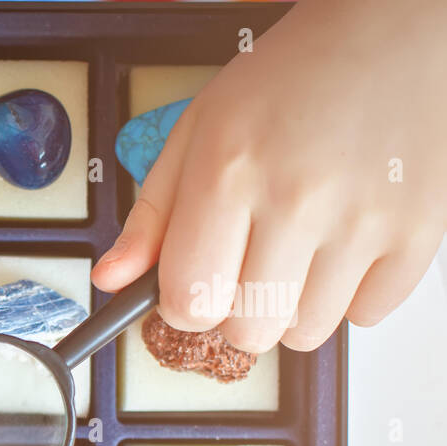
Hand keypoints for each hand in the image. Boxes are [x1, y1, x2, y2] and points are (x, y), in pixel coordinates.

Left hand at [92, 0, 446, 352]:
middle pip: (246, 332)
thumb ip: (151, 214)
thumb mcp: (198, 131)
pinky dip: (352, 295)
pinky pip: (368, 316)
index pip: (188, 301)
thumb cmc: (291, 78)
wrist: (391, 30)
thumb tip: (111, 279)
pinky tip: (343, 245)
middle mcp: (297, 198)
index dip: (184, 304)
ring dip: (292, 308)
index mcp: (229, 172)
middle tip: (248, 263)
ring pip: (305, 333)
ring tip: (297, 251)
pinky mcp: (419, 230)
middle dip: (237, 311)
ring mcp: (364, 219)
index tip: (194, 284)